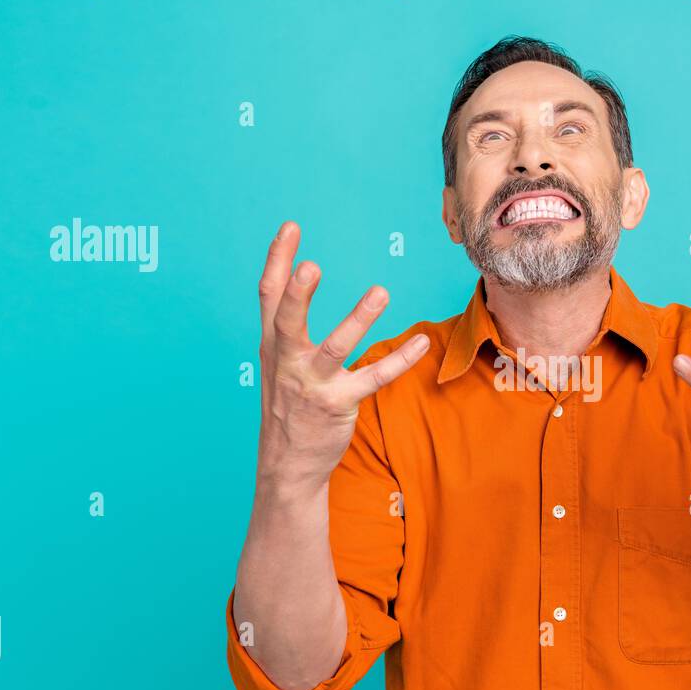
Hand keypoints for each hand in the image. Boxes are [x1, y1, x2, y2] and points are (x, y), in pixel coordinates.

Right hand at [256, 221, 428, 488]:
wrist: (286, 463)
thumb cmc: (287, 404)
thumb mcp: (277, 362)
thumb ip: (284, 324)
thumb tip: (293, 277)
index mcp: (272, 345)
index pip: (268, 296)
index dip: (277, 260)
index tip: (291, 227)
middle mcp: (287, 361)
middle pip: (287, 321)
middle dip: (297, 294)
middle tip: (310, 266)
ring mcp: (312, 384)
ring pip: (335, 348)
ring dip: (358, 320)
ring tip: (380, 291)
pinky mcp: (338, 404)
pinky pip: (373, 379)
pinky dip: (400, 360)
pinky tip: (422, 343)